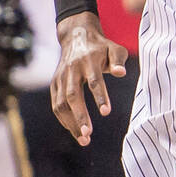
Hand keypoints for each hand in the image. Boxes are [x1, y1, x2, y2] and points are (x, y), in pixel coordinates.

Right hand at [51, 10, 127, 144]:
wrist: (76, 36)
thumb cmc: (101, 46)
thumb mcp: (114, 48)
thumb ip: (118, 60)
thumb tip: (121, 73)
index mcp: (88, 60)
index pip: (94, 80)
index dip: (100, 96)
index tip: (106, 112)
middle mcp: (71, 70)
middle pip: (73, 95)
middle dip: (80, 116)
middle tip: (88, 134)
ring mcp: (60, 77)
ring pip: (61, 103)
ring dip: (70, 123)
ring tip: (84, 140)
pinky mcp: (54, 84)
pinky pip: (56, 104)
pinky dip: (64, 119)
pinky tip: (74, 131)